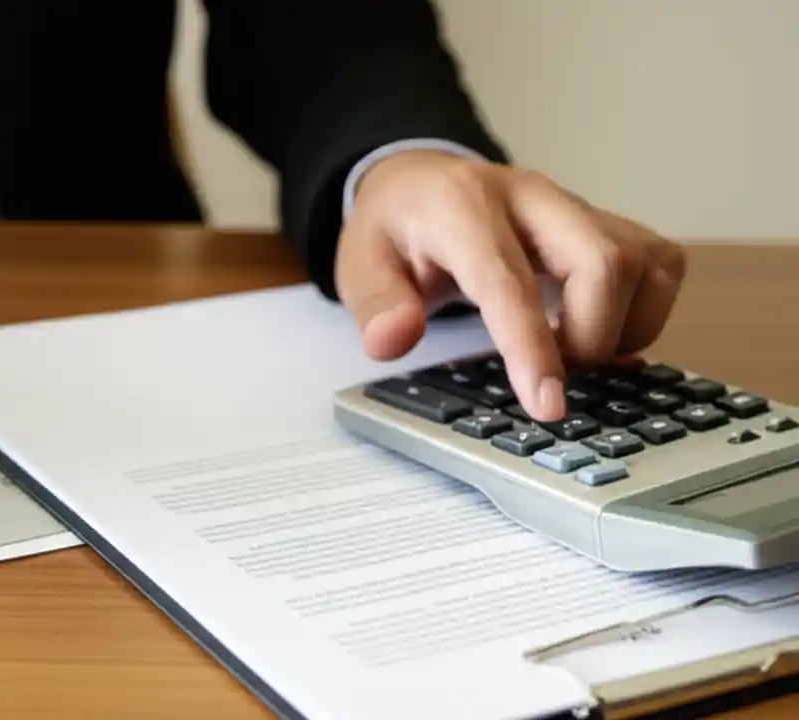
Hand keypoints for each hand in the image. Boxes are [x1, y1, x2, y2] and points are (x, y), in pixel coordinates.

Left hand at [336, 149, 686, 421]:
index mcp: (463, 208)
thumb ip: (376, 304)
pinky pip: (659, 263)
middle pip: (602, 261)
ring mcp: (575, 205)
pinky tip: (603, 333)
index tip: (548, 404)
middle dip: (592, 337)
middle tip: (555, 376)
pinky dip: (645, 311)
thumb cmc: (396, 230)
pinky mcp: (605, 220)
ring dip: (623, 328)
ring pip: (643, 262)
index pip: (508, 281)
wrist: (420, 182)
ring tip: (573, 354)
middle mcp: (530, 197)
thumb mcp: (360, 265)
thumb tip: (392, 341)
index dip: (532, 347)